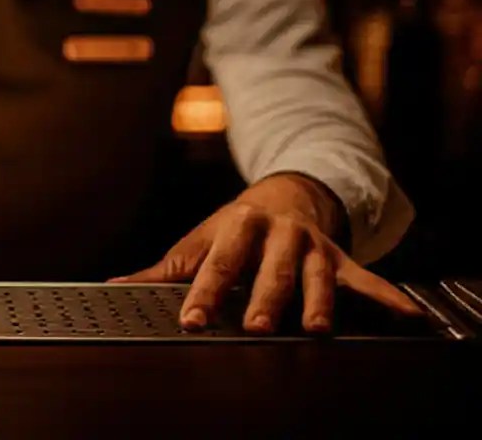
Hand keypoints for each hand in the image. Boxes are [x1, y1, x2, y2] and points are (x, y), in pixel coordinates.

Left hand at [112, 173, 422, 333]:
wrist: (288, 195)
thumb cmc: (234, 230)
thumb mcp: (200, 242)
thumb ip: (163, 271)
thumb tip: (114, 285)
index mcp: (237, 225)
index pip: (217, 264)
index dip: (203, 292)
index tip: (191, 319)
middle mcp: (279, 233)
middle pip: (270, 271)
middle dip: (263, 299)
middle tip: (254, 326)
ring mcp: (314, 247)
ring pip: (317, 277)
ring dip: (317, 303)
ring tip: (317, 329)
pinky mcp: (343, 261)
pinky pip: (368, 281)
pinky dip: (390, 298)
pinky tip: (410, 316)